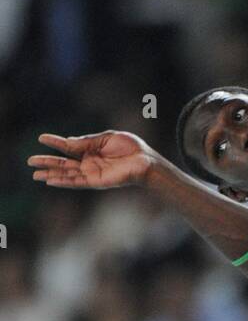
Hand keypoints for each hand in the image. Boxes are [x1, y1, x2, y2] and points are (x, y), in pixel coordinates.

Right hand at [28, 131, 156, 189]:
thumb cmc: (130, 148)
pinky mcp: (96, 182)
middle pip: (63, 164)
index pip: (68, 147)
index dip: (55, 142)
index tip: (41, 138)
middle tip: (29, 161)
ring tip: (34, 173)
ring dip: (50, 174)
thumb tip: (67, 142)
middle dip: (46, 162)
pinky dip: (63, 182)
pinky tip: (51, 181)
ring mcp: (92, 174)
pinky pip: (76, 182)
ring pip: (66, 174)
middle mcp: (89, 163)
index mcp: (91, 150)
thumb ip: (86, 141)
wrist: (145, 161)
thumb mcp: (105, 138)